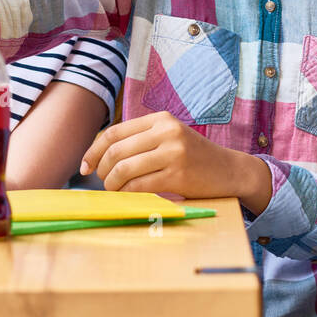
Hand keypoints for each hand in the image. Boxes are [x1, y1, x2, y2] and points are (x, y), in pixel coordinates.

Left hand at [79, 111, 270, 210]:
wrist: (230, 171)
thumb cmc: (194, 158)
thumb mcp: (170, 138)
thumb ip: (141, 141)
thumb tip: (100, 156)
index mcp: (160, 119)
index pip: (114, 133)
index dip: (94, 151)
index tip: (86, 167)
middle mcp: (166, 131)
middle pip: (116, 151)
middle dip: (102, 171)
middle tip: (102, 183)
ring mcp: (173, 152)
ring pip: (125, 169)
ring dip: (112, 185)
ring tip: (114, 191)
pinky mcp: (178, 174)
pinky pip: (140, 186)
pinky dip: (127, 194)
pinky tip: (128, 197)